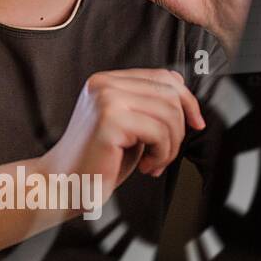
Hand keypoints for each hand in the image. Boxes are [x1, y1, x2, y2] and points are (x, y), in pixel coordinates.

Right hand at [42, 69, 206, 200]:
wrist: (64, 185)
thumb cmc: (98, 160)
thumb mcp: (128, 125)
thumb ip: (148, 106)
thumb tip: (186, 99)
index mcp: (105, 81)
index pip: (162, 76)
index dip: (187, 100)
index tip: (196, 123)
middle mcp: (103, 84)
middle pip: (170, 94)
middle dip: (179, 129)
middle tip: (163, 154)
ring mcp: (105, 100)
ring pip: (169, 114)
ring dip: (170, 146)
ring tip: (153, 162)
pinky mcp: (109, 121)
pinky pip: (159, 132)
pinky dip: (161, 155)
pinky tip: (146, 167)